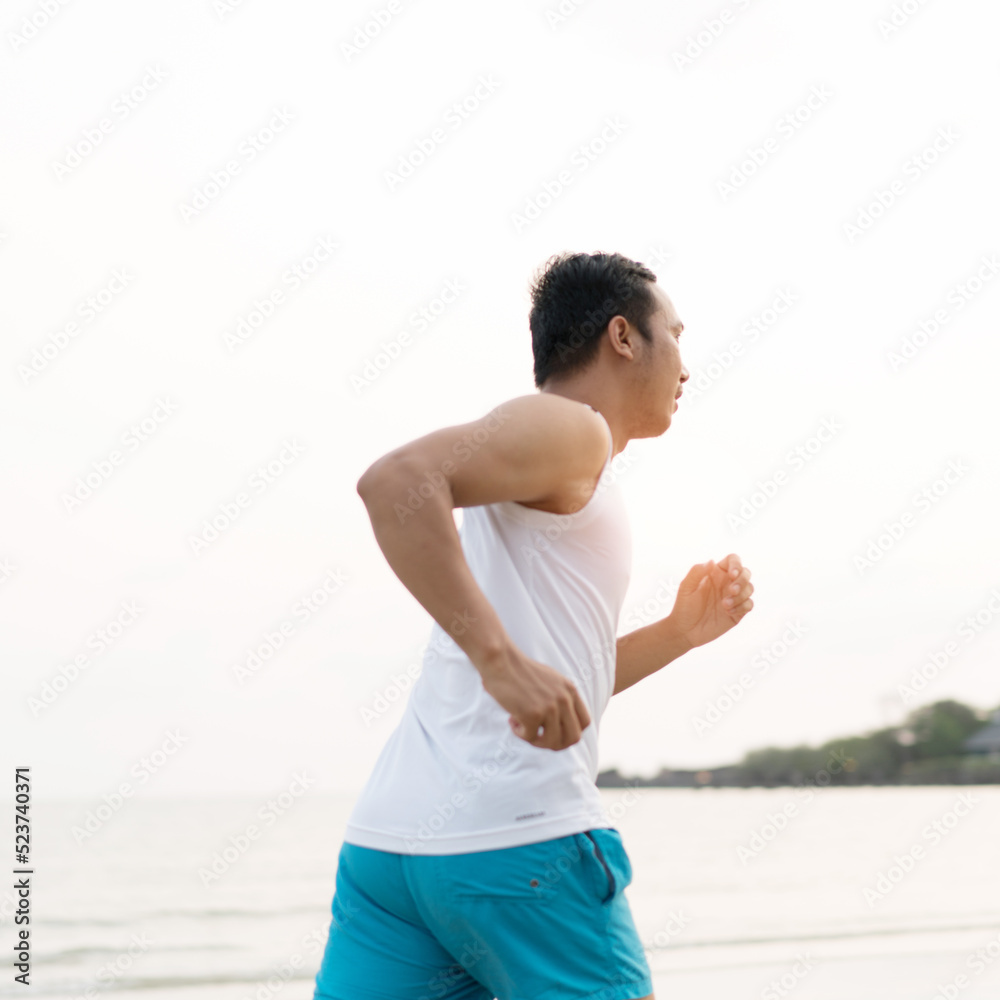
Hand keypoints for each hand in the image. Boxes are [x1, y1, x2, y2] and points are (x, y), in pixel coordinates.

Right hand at [477, 641, 591, 750]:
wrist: (500, 661)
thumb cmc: (519, 670)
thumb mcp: (550, 680)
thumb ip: (560, 698)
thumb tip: (561, 725)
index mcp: (570, 690)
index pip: (584, 722)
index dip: (570, 732)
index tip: (554, 732)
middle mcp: (564, 699)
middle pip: (573, 738)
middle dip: (556, 744)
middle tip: (539, 738)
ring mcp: (550, 707)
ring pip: (552, 742)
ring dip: (536, 741)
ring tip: (522, 727)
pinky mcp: (533, 714)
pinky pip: (530, 737)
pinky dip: (519, 733)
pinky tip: (512, 719)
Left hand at [669, 553, 753, 648]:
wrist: (686, 631)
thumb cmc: (684, 607)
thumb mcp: (686, 587)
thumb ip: (697, 572)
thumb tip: (712, 561)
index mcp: (716, 573)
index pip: (732, 560)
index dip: (736, 564)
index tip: (732, 574)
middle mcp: (726, 583)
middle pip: (745, 573)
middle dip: (742, 580)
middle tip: (731, 590)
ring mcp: (734, 597)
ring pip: (749, 588)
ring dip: (741, 595)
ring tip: (725, 605)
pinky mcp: (738, 611)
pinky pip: (749, 604)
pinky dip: (742, 606)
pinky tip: (728, 612)